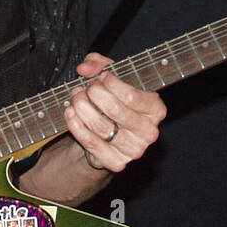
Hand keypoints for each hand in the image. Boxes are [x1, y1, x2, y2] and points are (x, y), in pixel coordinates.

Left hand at [63, 52, 165, 173]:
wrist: (111, 136)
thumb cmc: (115, 101)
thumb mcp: (112, 77)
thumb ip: (99, 64)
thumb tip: (85, 69)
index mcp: (156, 109)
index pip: (131, 95)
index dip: (110, 83)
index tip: (101, 77)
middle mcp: (149, 131)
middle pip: (114, 109)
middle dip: (93, 94)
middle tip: (85, 88)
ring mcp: (134, 150)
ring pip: (100, 126)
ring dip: (82, 107)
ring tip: (75, 98)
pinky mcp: (117, 162)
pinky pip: (90, 142)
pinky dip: (76, 125)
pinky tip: (70, 113)